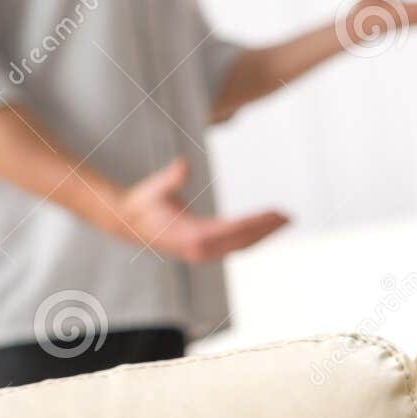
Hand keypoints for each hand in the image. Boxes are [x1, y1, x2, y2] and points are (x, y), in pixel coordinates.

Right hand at [114, 157, 289, 262]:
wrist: (127, 223)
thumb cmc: (143, 202)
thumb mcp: (156, 187)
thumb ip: (172, 178)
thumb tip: (184, 163)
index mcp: (193, 236)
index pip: (234, 229)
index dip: (258, 222)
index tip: (276, 213)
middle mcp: (201, 249)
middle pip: (244, 240)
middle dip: (268, 229)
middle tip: (290, 216)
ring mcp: (203, 253)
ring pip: (241, 246)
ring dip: (264, 234)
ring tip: (284, 221)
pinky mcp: (203, 252)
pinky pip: (234, 246)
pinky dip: (252, 237)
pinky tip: (264, 228)